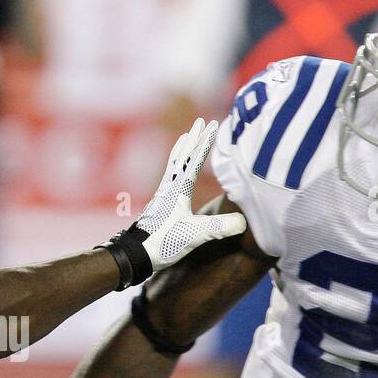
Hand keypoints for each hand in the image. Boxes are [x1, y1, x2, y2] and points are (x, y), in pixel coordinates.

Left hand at [101, 119, 245, 287]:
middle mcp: (169, 188)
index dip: (205, 142)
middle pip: (182, 156)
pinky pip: (170, 178)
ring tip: (186, 138)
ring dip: (182, 150)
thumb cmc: (161, 243)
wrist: (134, 255)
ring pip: (173, 165)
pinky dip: (175, 167)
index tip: (214, 124)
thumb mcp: (193, 235)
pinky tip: (176, 173)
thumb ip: (218, 227)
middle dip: (194, 138)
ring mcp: (162, 196)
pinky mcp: (159, 206)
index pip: (194, 160)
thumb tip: (243, 221)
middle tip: (201, 121)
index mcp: (178, 190)